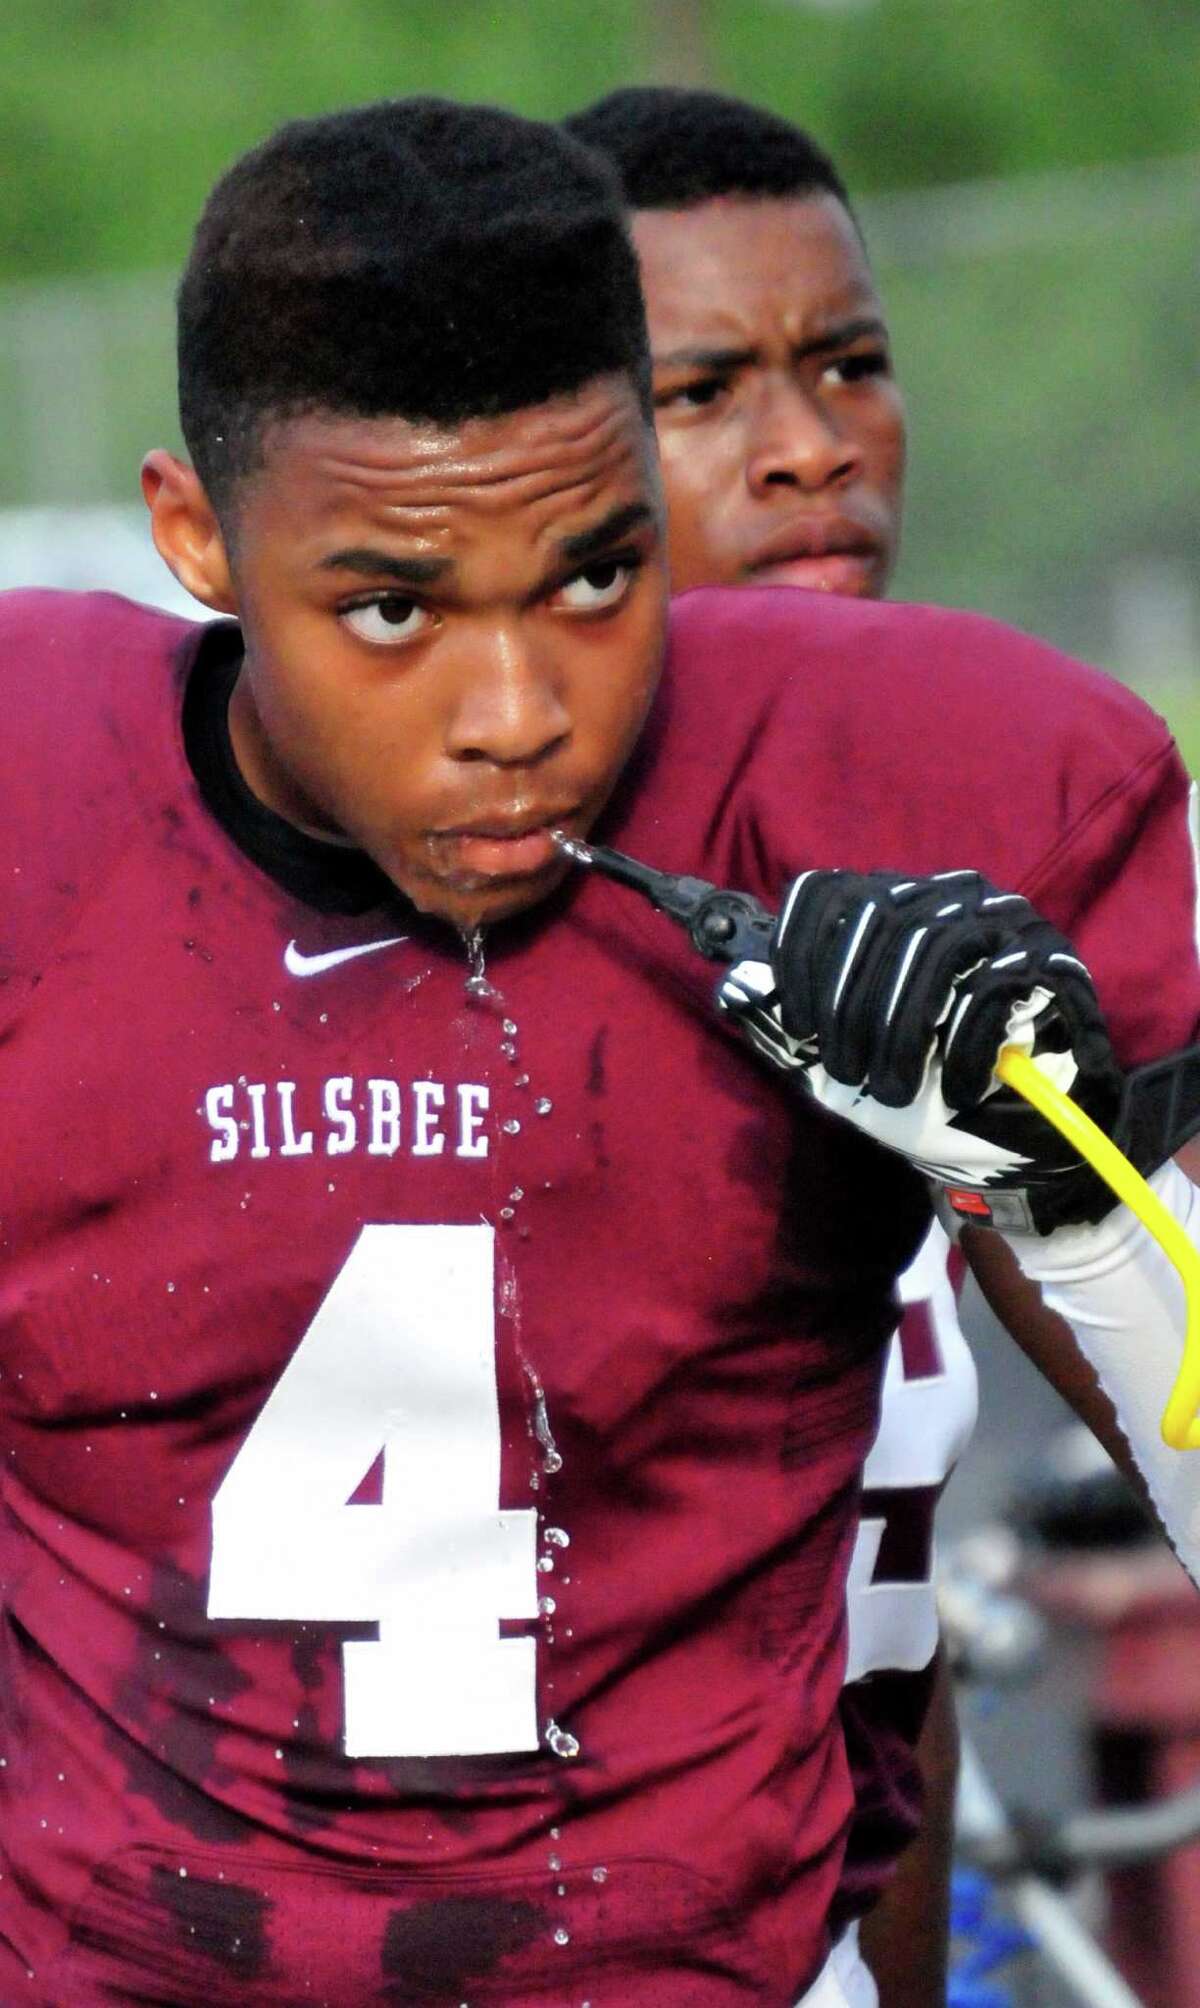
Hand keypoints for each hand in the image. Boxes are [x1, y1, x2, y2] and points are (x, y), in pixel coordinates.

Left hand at [717, 868, 1122, 1231]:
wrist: (1029, 1119)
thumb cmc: (928, 1079)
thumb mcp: (852, 1055)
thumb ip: (800, 1024)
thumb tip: (734, 990)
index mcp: (893, 903)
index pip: (827, 891)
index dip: (800, 952)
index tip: (796, 1024)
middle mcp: (946, 893)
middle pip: (876, 919)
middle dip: (848, 1008)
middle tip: (846, 1074)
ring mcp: (1001, 917)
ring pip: (930, 948)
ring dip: (900, 1030)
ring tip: (891, 1089)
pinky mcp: (1046, 955)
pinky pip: (990, 984)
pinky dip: (962, 1043)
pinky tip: (956, 1087)